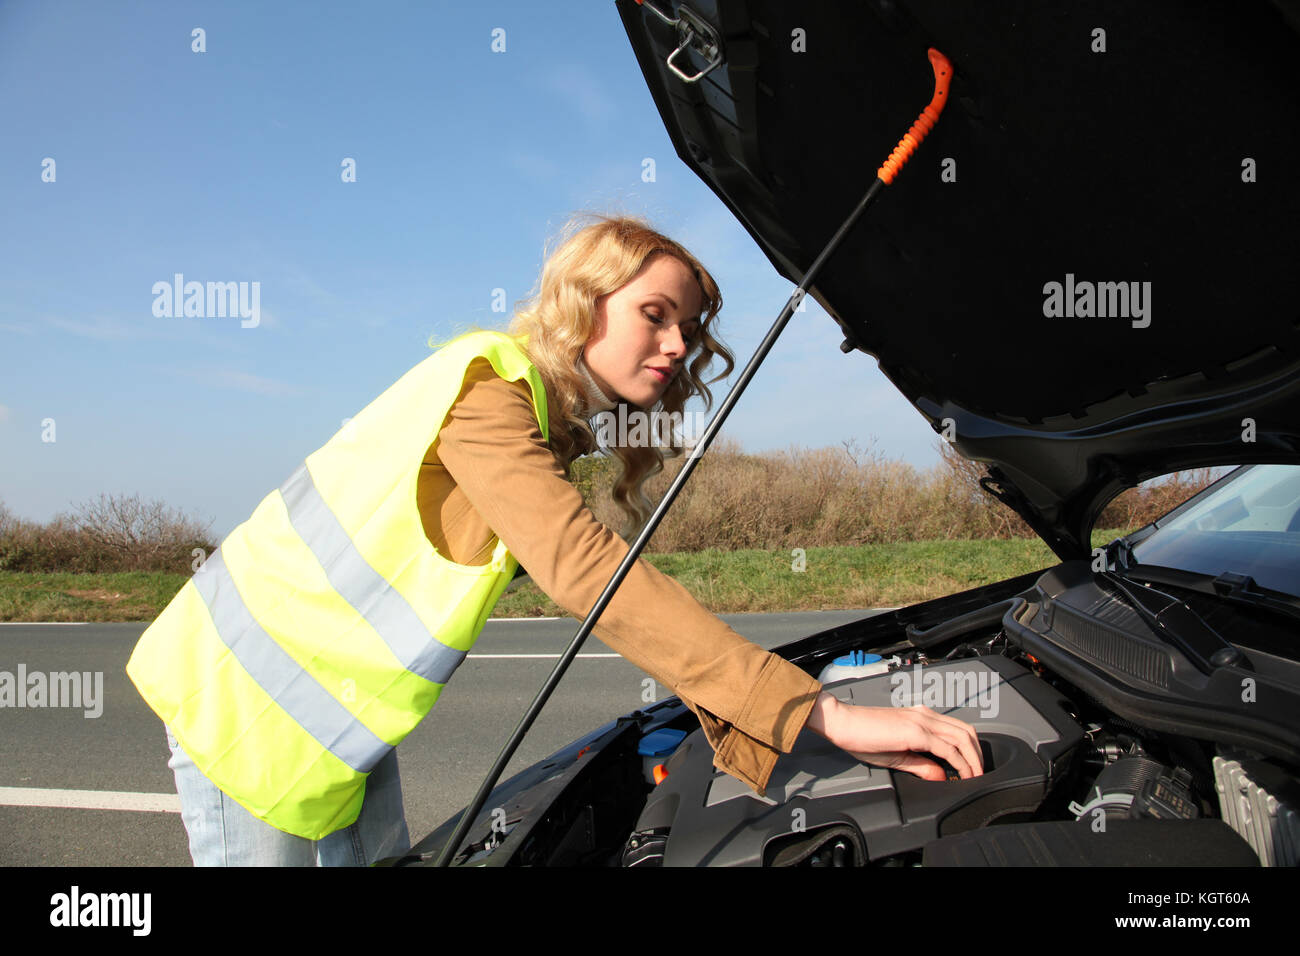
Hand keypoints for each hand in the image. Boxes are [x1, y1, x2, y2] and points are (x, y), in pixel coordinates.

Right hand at [805, 691, 983, 781]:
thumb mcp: (897, 756)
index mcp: (920, 718)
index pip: (956, 730)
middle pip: (966, 732)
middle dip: (977, 755)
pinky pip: (947, 748)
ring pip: (962, 738)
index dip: (970, 751)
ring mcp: (921, 721)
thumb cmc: (862, 736)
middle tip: (979, 773)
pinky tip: (961, 774)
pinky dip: (959, 762)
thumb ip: (921, 765)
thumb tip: (941, 776)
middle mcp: (924, 715)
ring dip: (973, 759)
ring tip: (974, 776)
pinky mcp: (916, 731)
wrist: (844, 723)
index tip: (972, 769)